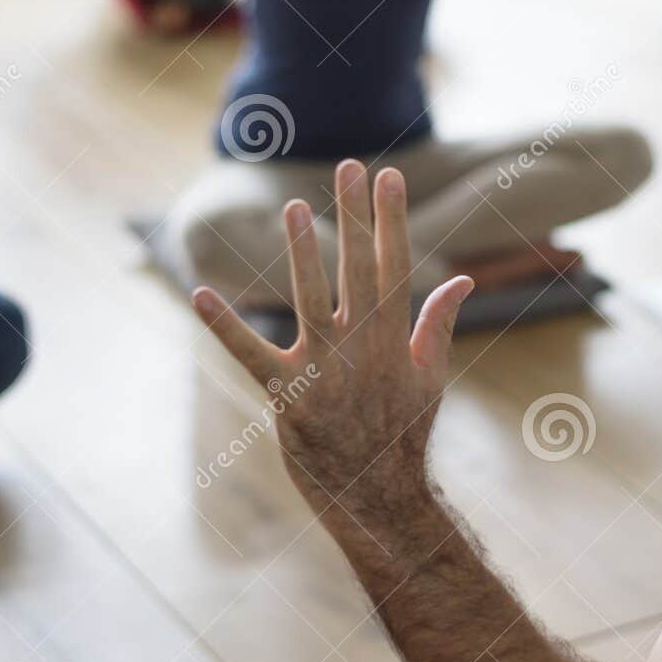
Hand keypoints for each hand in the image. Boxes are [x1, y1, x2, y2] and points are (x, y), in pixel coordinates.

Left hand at [192, 161, 474, 517]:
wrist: (380, 495)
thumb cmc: (404, 434)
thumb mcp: (431, 375)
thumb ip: (438, 323)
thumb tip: (461, 280)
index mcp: (395, 338)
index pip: (395, 265)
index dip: (390, 220)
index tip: (389, 177)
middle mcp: (362, 346)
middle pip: (357, 269)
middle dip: (354, 216)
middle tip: (349, 167)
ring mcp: (324, 369)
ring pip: (310, 299)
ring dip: (302, 252)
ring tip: (292, 207)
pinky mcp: (288, 395)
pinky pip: (251, 354)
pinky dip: (224, 326)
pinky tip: (200, 294)